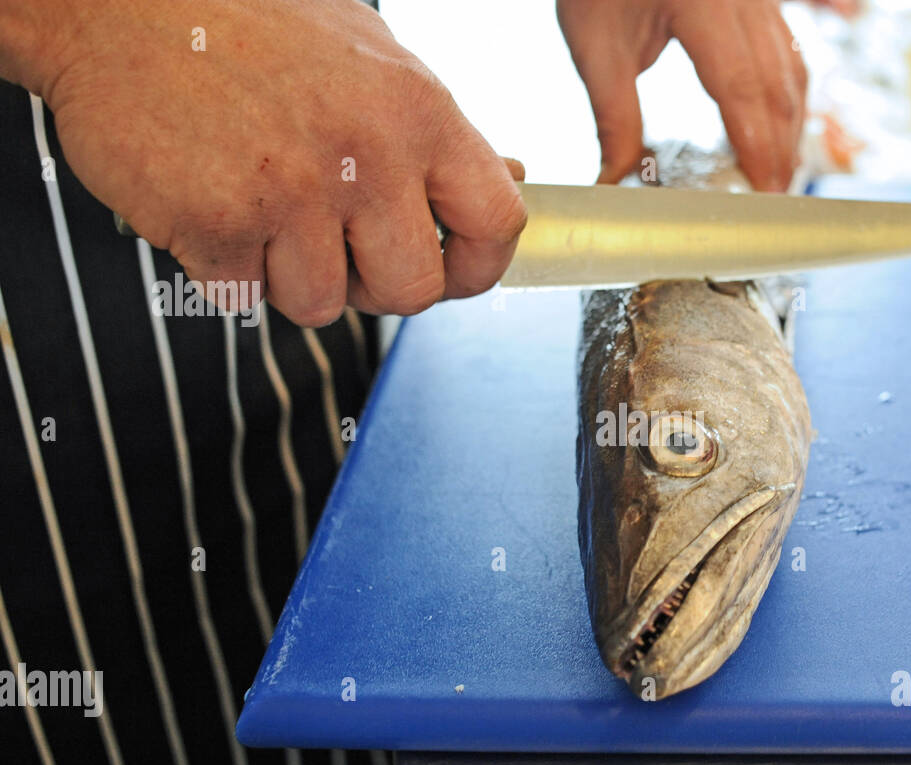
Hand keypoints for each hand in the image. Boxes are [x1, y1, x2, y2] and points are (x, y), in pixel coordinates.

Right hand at [1, 0, 526, 323]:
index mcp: (418, 111)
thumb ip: (434, 134)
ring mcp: (293, 193)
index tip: (452, 273)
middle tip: (339, 251)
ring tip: (260, 205)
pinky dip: (224, 266)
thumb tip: (514, 180)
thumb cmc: (248, 27)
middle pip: (414, 291)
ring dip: (290, 276)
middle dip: (375, 286)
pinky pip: (244, 297)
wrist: (113, 0)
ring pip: (323, 305)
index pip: (497, 221)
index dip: (478, 266)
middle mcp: (368, 154)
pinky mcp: (219, 225)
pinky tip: (209, 200)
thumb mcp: (371, 58)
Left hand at [557, 0, 806, 191]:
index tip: (763, 189)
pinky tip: (778, 128)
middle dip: (780, 145)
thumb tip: (616, 180)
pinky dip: (786, 94)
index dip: (757, 143)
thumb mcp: (596, 45)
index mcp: (702, 2)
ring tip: (779, 172)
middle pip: (777, 81)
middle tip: (775, 197)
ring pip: (792, 65)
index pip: (741, 85)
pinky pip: (787, 49)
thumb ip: (613, 116)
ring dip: (790, 124)